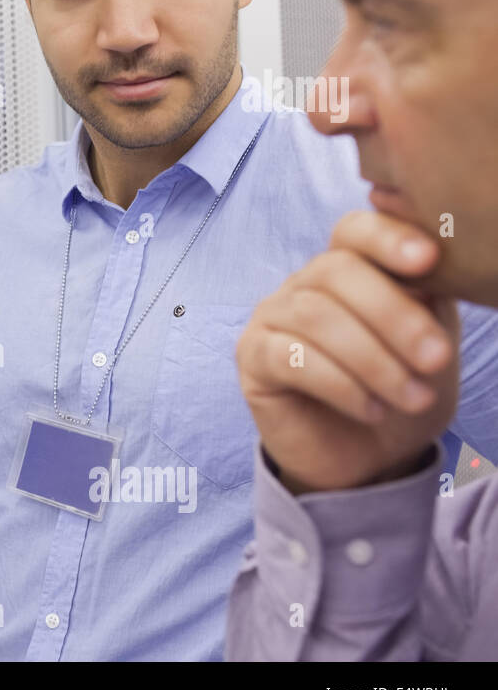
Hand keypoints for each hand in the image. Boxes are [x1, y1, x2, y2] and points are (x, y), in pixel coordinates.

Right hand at [235, 210, 458, 493]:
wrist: (367, 458)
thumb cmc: (400, 389)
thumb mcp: (430, 339)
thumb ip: (428, 298)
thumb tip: (430, 269)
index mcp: (348, 268)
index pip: (354, 231)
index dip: (387, 237)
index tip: (429, 260)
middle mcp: (303, 284)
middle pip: (336, 270)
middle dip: (393, 314)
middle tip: (436, 359)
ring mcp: (271, 317)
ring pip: (315, 316)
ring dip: (374, 359)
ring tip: (413, 397)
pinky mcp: (252, 358)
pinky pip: (290, 357)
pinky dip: (340, 384)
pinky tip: (371, 409)